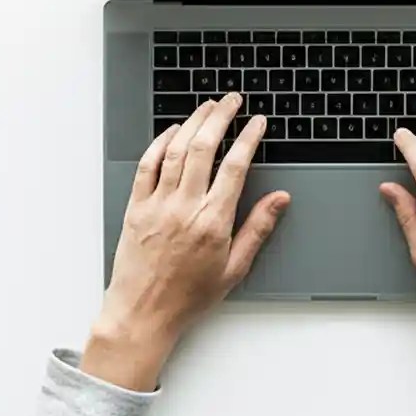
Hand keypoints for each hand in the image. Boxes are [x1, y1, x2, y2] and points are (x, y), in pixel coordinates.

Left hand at [81, 94, 289, 390]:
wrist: (142, 314)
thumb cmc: (188, 297)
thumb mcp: (234, 268)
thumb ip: (258, 228)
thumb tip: (280, 199)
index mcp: (213, 222)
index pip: (235, 166)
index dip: (248, 138)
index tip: (257, 122)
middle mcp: (184, 207)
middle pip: (203, 148)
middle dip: (221, 117)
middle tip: (233, 100)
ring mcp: (157, 205)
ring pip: (175, 150)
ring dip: (193, 123)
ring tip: (207, 107)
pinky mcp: (136, 208)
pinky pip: (147, 165)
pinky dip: (160, 143)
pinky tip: (172, 132)